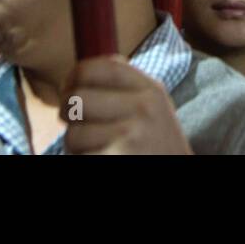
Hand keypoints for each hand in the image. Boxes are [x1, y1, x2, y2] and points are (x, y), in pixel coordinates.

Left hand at [61, 56, 191, 154]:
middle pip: (77, 98)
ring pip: (73, 134)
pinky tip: (100, 158)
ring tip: (96, 148)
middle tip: (76, 124)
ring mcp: (131, 135)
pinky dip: (82, 158)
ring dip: (75, 145)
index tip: (68, 87)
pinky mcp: (118, 158)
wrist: (178, 176)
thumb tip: (80, 71)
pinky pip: (79, 156)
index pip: (98, 68)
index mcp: (150, 89)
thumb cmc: (156, 144)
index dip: (74, 75)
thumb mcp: (153, 106)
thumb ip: (124, 85)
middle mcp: (143, 108)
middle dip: (67, 113)